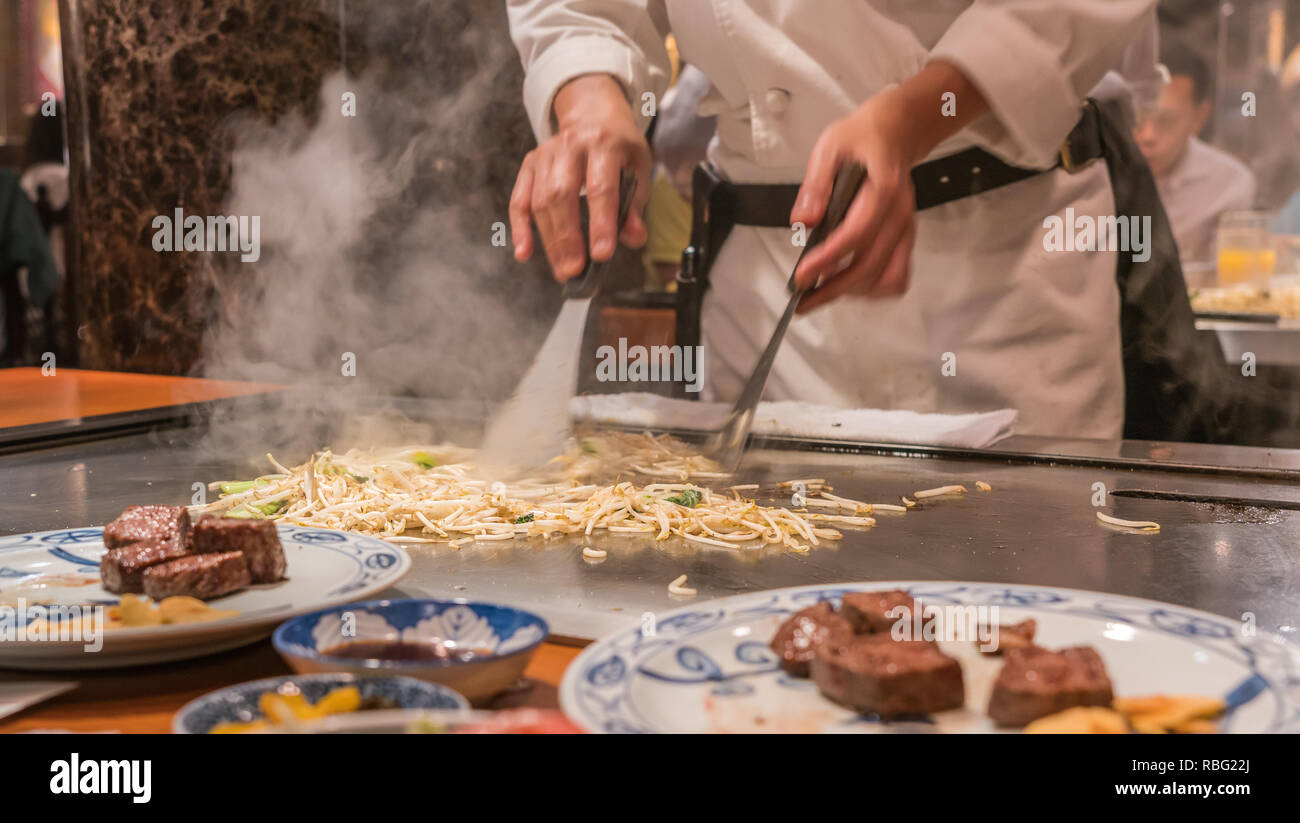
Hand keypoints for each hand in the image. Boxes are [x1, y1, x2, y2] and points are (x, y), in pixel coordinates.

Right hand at [510, 74, 651, 280]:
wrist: (593, 114)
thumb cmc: (619, 149)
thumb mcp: (638, 169)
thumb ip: (635, 206)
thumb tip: (633, 238)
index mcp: (605, 144)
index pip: (600, 188)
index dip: (601, 223)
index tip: (601, 255)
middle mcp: (571, 145)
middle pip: (563, 195)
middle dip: (568, 237)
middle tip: (574, 270)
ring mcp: (546, 154)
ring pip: (541, 201)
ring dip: (550, 240)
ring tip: (562, 270)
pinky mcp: (529, 164)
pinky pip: (520, 199)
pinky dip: (520, 228)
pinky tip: (524, 253)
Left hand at [790, 61, 988, 312]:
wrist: (896, 131)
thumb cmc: (860, 138)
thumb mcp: (830, 147)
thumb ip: (816, 184)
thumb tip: (804, 222)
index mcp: (883, 190)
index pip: (856, 233)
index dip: (828, 259)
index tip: (802, 277)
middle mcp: (900, 215)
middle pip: (870, 266)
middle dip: (833, 289)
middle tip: (802, 301)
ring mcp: (906, 230)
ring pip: (886, 279)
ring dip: (852, 292)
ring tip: (822, 291)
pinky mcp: (905, 239)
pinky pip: (897, 276)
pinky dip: (873, 288)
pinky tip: (848, 284)